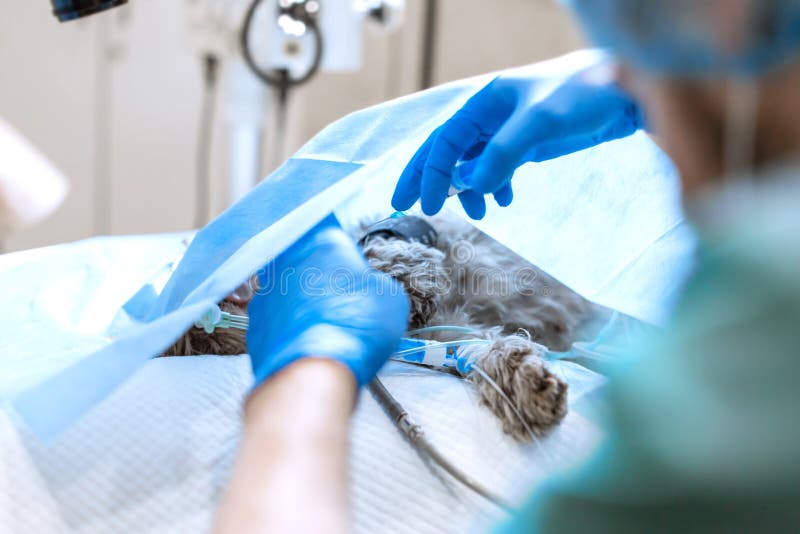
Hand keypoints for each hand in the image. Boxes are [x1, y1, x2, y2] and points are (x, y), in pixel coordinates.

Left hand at [246, 216, 408, 387]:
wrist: (313, 374)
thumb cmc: (355, 329)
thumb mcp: (391, 298)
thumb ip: (376, 283)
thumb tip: (367, 290)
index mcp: (321, 241)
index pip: (332, 233)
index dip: (346, 255)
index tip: (353, 271)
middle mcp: (286, 260)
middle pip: (308, 263)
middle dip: (324, 281)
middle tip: (345, 304)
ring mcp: (265, 294)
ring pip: (290, 293)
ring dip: (306, 306)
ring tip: (330, 331)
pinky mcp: (254, 325)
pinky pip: (277, 322)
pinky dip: (291, 331)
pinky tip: (311, 347)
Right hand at [392, 59, 643, 218]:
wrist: (626, 92)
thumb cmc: (583, 95)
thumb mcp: (540, 122)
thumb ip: (503, 153)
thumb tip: (471, 185)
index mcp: (486, 101)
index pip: (445, 140)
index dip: (430, 173)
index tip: (424, 206)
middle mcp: (491, 115)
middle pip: (448, 149)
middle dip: (429, 179)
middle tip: (406, 208)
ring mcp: (508, 130)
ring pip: (473, 162)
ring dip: (469, 189)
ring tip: (478, 213)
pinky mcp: (528, 144)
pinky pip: (498, 168)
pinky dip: (495, 186)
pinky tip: (503, 201)